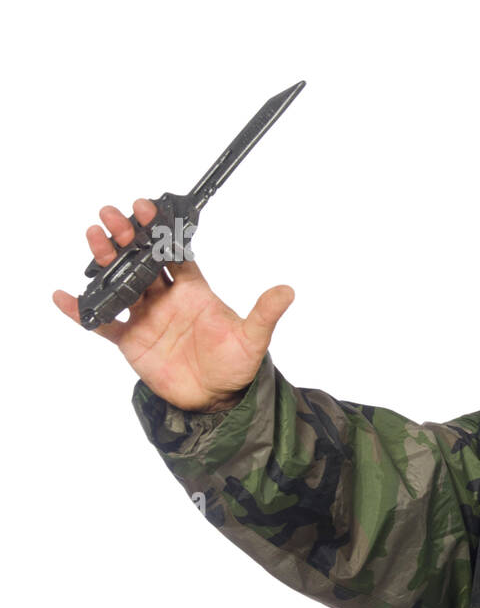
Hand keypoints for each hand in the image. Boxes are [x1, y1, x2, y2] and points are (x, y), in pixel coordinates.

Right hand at [53, 198, 294, 411]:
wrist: (218, 400)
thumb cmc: (236, 364)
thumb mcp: (253, 338)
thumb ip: (264, 313)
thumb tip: (288, 291)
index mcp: (194, 290)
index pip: (174, 252)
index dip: (161, 230)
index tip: (147, 208)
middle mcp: (166, 299)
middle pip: (142, 260)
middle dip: (127, 236)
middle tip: (112, 215)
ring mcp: (146, 317)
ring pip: (120, 282)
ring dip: (105, 261)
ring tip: (93, 237)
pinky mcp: (131, 340)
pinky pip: (101, 322)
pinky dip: (82, 311)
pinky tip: (63, 296)